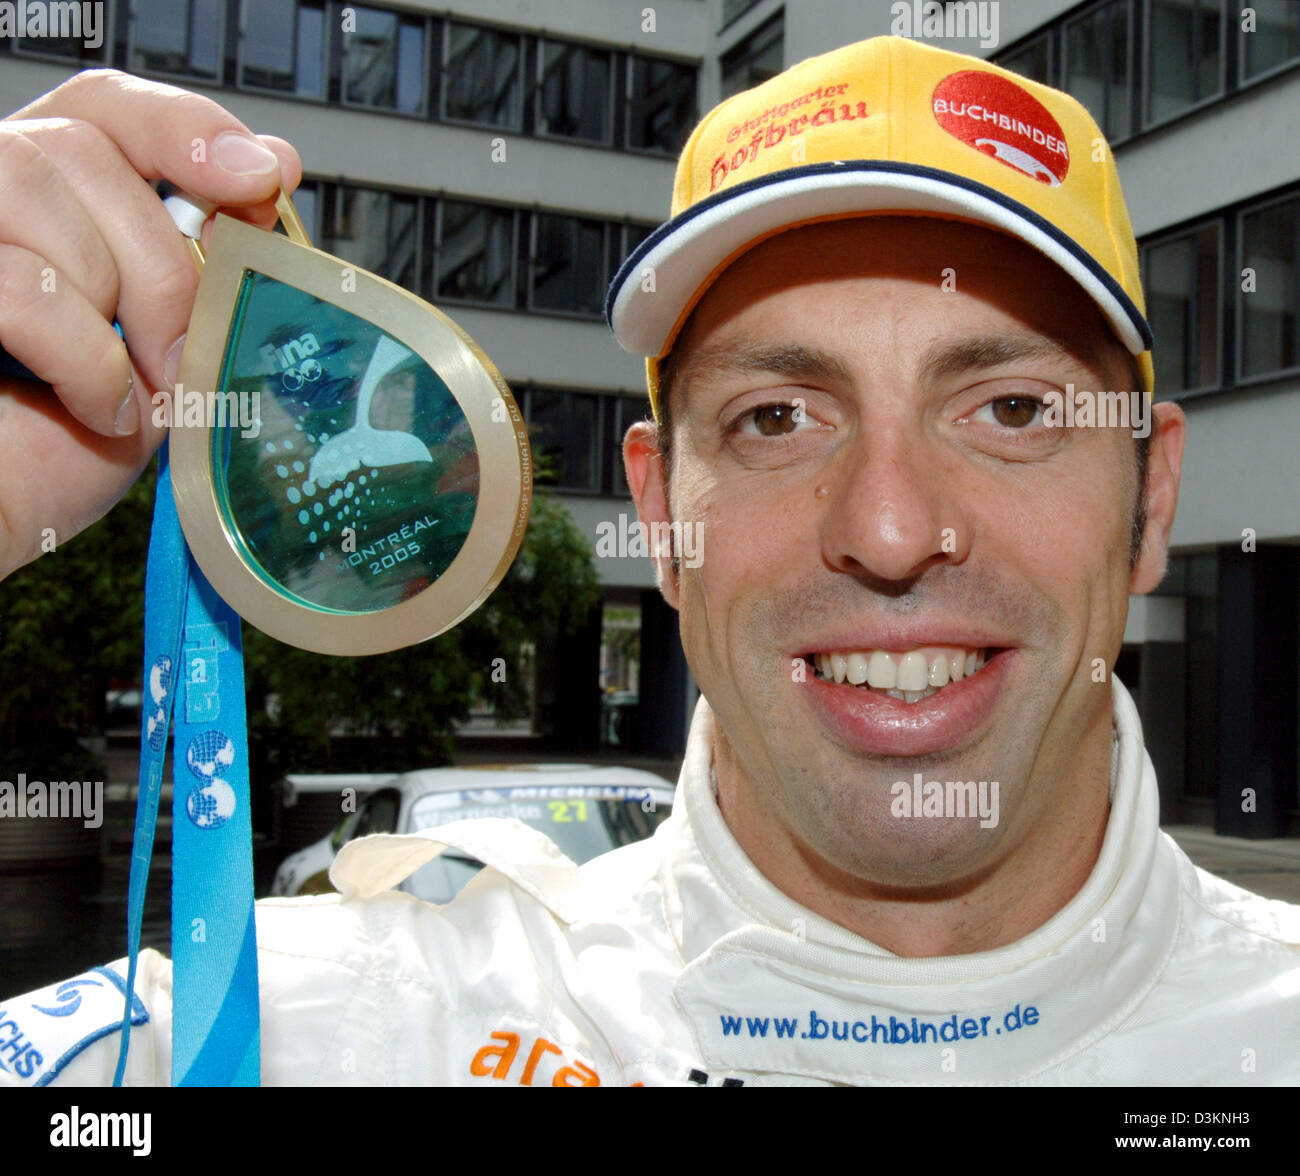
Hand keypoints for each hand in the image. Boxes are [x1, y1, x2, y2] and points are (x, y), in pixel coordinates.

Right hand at [0, 68, 301, 579]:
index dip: (186, 129)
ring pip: (38, 193)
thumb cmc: (65, 446)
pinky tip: (94, 409)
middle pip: (85, 151)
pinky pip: (19, 287)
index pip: (103, 107)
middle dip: (161, 266)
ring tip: (129, 390)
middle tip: (177, 356)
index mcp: (39, 196)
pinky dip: (82, 359)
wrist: (4, 519)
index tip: (263, 176)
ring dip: (116, 312)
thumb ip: (197, 262)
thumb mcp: (156, 348)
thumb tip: (268, 170)